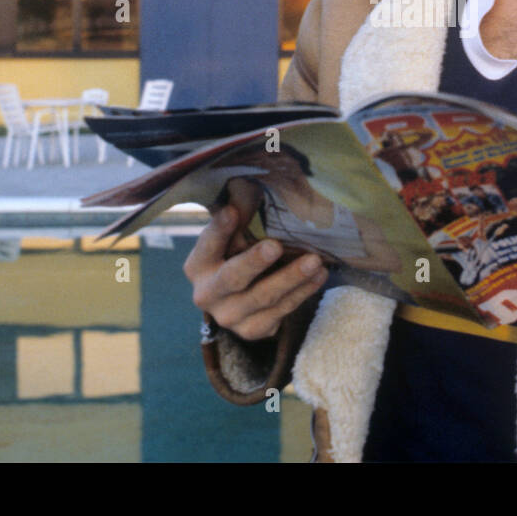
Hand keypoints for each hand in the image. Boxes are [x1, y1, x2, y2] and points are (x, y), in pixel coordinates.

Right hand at [182, 177, 327, 340]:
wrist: (240, 301)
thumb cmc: (237, 257)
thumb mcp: (232, 239)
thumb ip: (238, 218)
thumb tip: (250, 185)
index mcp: (198, 266)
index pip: (207, 245)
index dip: (219, 230)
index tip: (232, 211)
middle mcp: (207, 294)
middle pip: (232, 278)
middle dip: (254, 262)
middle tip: (276, 246)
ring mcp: (229, 316)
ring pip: (263, 297)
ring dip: (291, 278)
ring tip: (315, 261)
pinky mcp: (252, 330)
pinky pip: (281, 312)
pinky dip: (302, 293)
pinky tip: (319, 276)